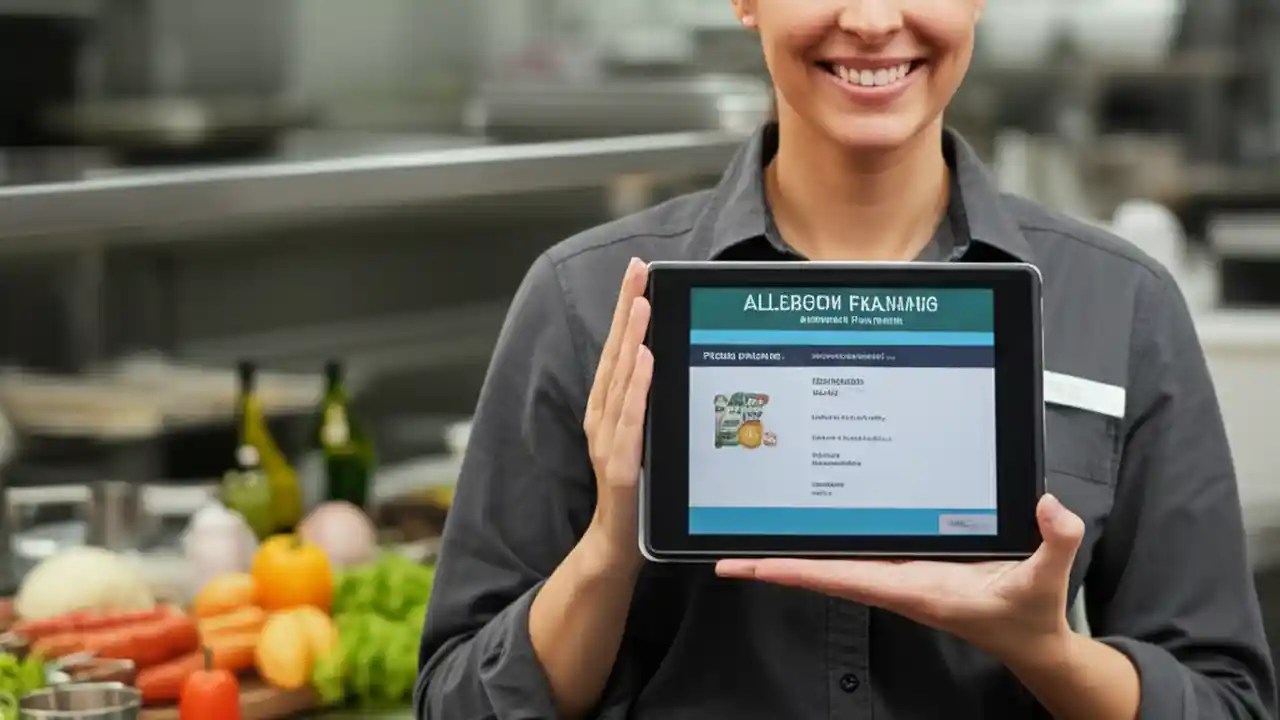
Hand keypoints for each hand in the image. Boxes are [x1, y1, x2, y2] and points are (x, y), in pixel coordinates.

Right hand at [582, 257, 651, 574]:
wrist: (618, 548)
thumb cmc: (639, 493)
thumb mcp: (646, 440)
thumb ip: (651, 405)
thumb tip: (669, 360)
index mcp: (608, 410)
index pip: (618, 351)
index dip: (624, 311)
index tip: (636, 274)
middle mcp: (603, 419)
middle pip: (615, 357)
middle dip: (626, 311)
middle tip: (638, 273)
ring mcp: (608, 442)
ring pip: (621, 382)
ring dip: (631, 341)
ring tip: (643, 306)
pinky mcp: (623, 467)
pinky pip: (632, 421)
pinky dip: (638, 389)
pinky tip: (646, 361)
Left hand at [716, 494, 1085, 665]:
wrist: (1031, 641)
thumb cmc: (1028, 616)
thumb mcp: (1045, 580)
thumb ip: (1054, 542)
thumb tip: (1051, 507)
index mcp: (915, 588)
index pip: (842, 577)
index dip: (796, 571)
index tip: (753, 565)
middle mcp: (895, 582)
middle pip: (822, 572)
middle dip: (775, 564)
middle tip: (725, 557)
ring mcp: (896, 576)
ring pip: (833, 565)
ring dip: (792, 556)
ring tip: (746, 545)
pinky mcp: (905, 568)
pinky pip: (854, 557)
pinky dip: (824, 549)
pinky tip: (803, 535)